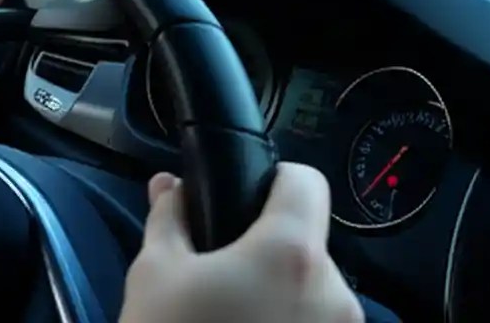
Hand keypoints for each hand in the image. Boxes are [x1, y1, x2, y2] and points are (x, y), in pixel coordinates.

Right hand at [119, 164, 362, 322]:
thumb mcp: (154, 276)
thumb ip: (169, 219)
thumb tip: (169, 186)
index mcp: (291, 254)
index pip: (306, 182)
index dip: (273, 181)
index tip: (242, 203)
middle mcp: (335, 294)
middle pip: (308, 244)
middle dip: (267, 252)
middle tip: (220, 279)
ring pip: (315, 293)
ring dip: (282, 297)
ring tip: (232, 321)